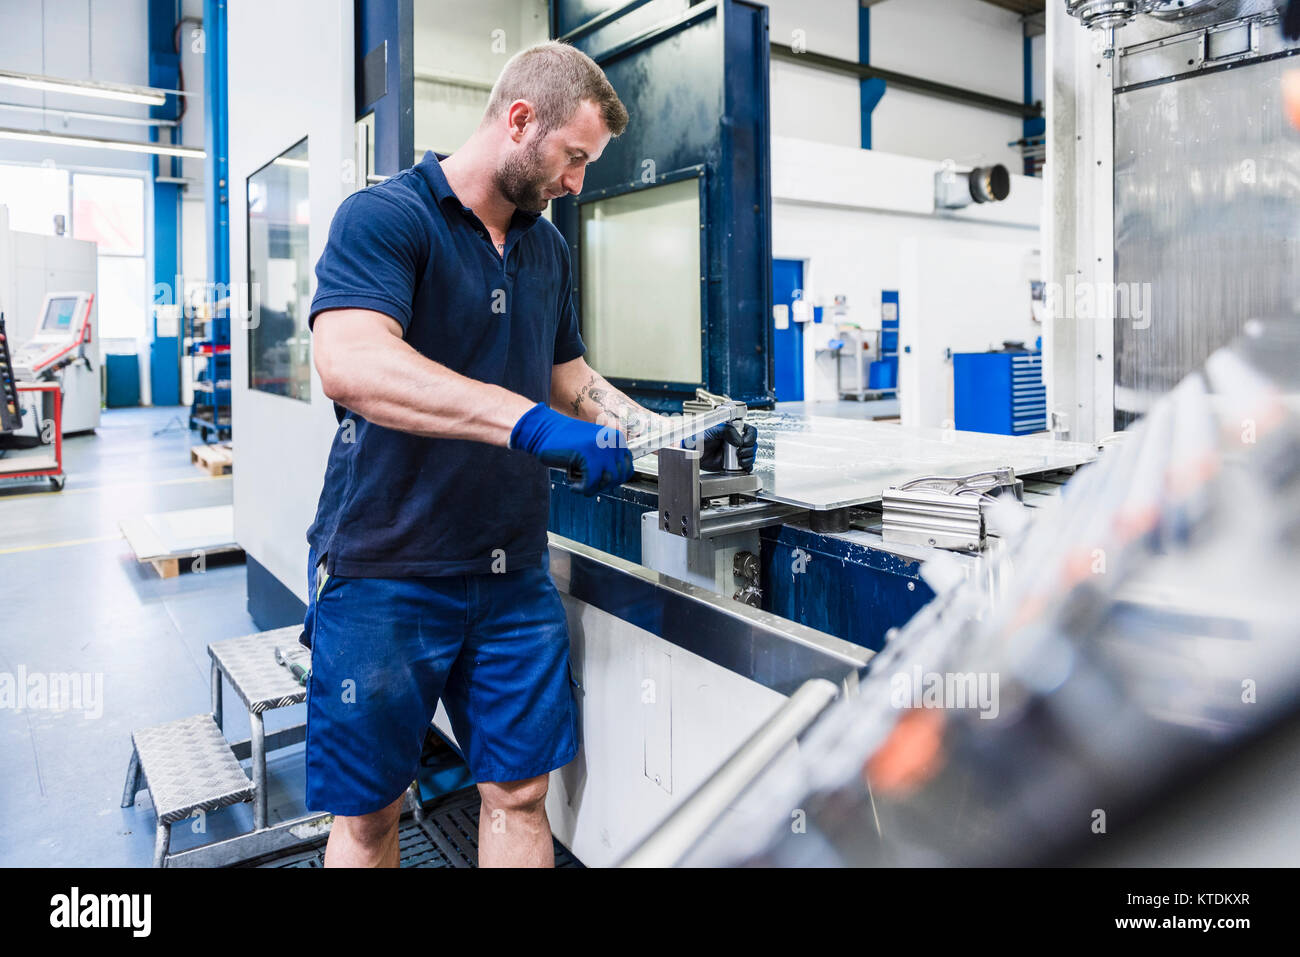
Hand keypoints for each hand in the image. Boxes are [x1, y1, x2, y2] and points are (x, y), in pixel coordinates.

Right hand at [510, 403, 633, 494]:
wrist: (543, 429)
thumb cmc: (564, 441)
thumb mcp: (593, 447)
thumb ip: (607, 459)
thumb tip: (616, 480)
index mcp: (616, 438)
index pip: (627, 468)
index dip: (614, 480)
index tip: (600, 482)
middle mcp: (612, 440)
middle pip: (619, 476)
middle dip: (604, 486)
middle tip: (589, 485)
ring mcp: (601, 447)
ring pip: (608, 480)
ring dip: (594, 488)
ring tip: (581, 486)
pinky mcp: (587, 455)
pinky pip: (592, 482)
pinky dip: (582, 489)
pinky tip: (574, 487)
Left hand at [693, 421, 758, 472]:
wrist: (690, 452)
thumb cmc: (697, 437)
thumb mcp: (713, 429)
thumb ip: (727, 430)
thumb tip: (739, 440)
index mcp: (733, 429)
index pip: (750, 431)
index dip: (750, 437)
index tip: (744, 442)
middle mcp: (735, 440)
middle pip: (752, 444)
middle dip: (749, 449)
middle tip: (739, 452)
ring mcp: (734, 452)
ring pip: (751, 455)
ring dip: (748, 458)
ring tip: (739, 459)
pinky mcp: (732, 463)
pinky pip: (745, 466)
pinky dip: (747, 466)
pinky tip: (741, 466)